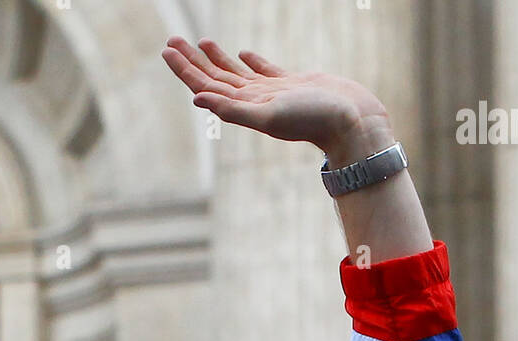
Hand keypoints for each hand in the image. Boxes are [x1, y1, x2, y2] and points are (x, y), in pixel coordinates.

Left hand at [161, 37, 391, 161]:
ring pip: (237, 74)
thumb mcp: (268, 115)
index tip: (167, 50)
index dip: (186, 69)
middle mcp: (255, 102)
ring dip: (217, 59)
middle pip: (215, 79)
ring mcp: (273, 94)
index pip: (207, 86)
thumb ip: (233, 110)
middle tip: (173, 41)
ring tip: (201, 42)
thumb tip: (198, 100)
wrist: (350, 122)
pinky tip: (244, 53)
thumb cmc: (312, 120)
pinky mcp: (292, 84)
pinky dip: (252, 62)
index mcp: (245, 109)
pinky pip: (265, 71)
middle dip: (193, 61)